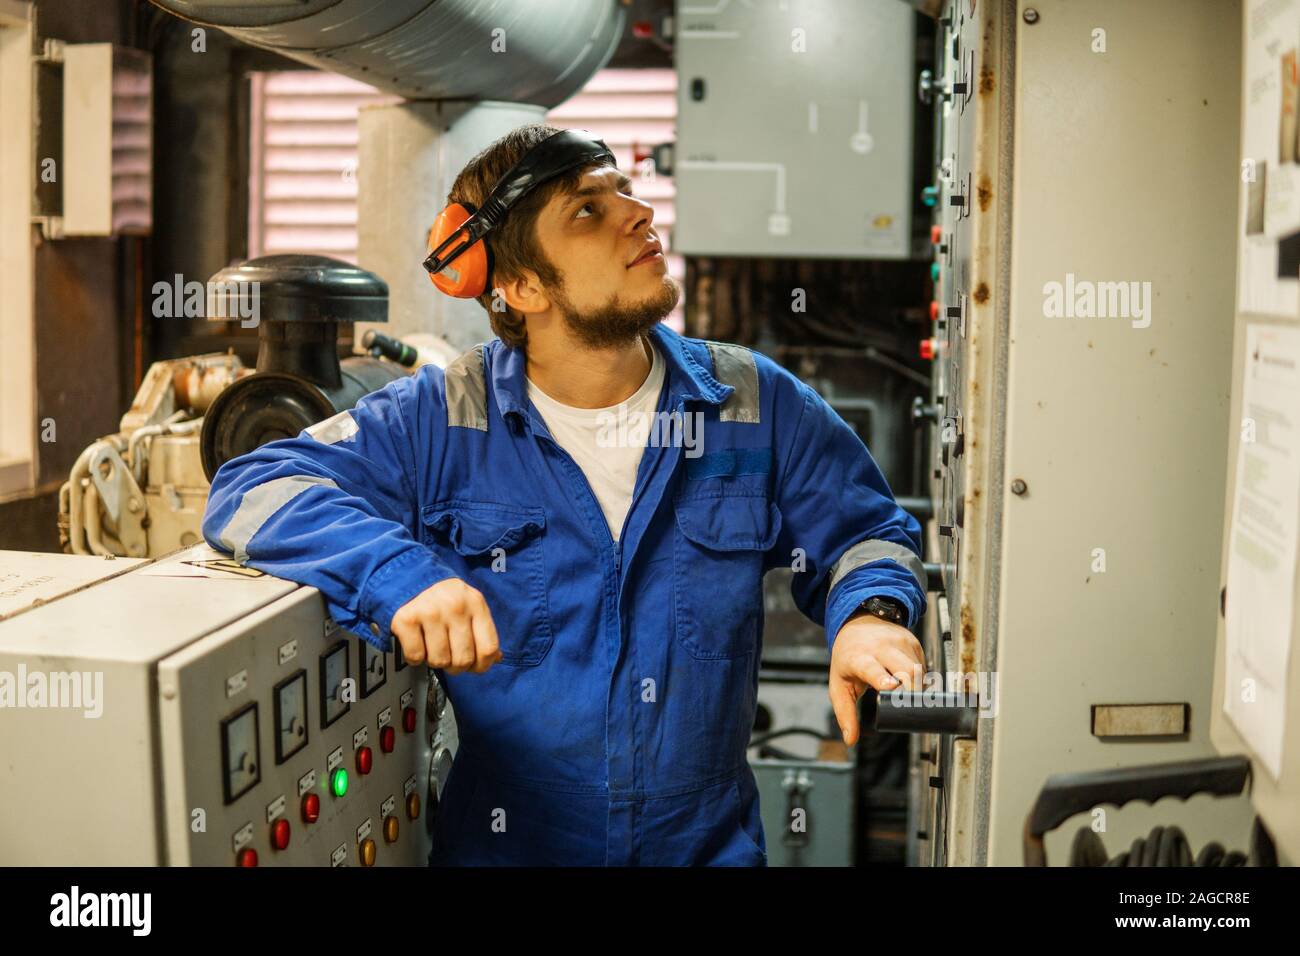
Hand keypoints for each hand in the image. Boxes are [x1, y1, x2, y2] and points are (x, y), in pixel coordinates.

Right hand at [390, 578, 501, 674]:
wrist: (412, 576)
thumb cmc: (445, 597)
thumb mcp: (471, 606)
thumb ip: (484, 631)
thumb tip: (496, 658)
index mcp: (476, 603)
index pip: (488, 648)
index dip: (482, 666)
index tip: (474, 666)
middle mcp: (455, 606)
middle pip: (463, 659)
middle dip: (456, 666)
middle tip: (449, 656)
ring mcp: (430, 612)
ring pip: (439, 660)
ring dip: (434, 660)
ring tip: (432, 646)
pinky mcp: (407, 619)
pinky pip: (415, 656)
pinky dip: (415, 657)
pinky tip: (418, 643)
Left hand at [828, 612, 924, 745]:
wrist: (857, 624)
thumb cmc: (848, 658)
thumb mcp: (839, 685)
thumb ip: (845, 714)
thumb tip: (851, 740)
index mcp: (859, 658)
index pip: (873, 668)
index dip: (883, 678)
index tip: (891, 687)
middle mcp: (880, 647)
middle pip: (906, 671)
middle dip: (912, 691)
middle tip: (909, 707)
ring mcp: (899, 642)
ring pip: (918, 669)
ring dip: (917, 686)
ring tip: (904, 693)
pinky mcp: (912, 641)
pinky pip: (923, 665)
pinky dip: (919, 677)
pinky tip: (907, 679)